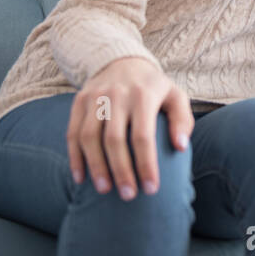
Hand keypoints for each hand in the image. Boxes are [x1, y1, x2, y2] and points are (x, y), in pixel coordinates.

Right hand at [66, 56, 193, 199]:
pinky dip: (75, 157)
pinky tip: (80, 178)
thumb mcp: (175, 95)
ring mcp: (94, 97)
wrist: (121, 60)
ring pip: (89, 138)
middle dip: (121, 171)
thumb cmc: (153, 87)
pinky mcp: (78, 101)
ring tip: (105, 190)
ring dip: (96, 167)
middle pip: (114, 140)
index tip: (151, 189)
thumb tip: (180, 147)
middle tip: (128, 195)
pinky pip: (72, 133)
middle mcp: (116, 94)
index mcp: (143, 95)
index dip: (146, 164)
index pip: (143, 136)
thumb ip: (182, 120)